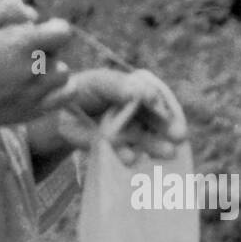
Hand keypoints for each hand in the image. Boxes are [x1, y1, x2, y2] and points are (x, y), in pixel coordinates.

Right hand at [0, 0, 73, 128]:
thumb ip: (10, 10)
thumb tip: (34, 15)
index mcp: (22, 44)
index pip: (62, 32)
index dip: (55, 27)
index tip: (43, 30)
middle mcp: (32, 69)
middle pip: (58, 52)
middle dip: (47, 47)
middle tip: (25, 52)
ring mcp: (34, 92)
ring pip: (63, 73)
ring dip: (52, 68)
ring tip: (32, 69)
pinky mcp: (32, 111)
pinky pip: (65, 97)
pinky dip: (64, 88)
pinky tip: (48, 84)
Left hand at [54, 68, 187, 164]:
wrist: (60, 112)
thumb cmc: (81, 91)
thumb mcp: (97, 83)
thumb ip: (118, 86)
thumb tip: (143, 93)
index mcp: (137, 92)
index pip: (155, 97)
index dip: (161, 103)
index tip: (158, 105)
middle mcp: (139, 113)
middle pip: (157, 120)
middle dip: (168, 127)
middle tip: (180, 135)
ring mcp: (130, 132)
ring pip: (147, 139)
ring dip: (157, 145)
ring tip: (168, 152)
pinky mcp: (117, 149)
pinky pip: (127, 153)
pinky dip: (129, 156)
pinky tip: (130, 158)